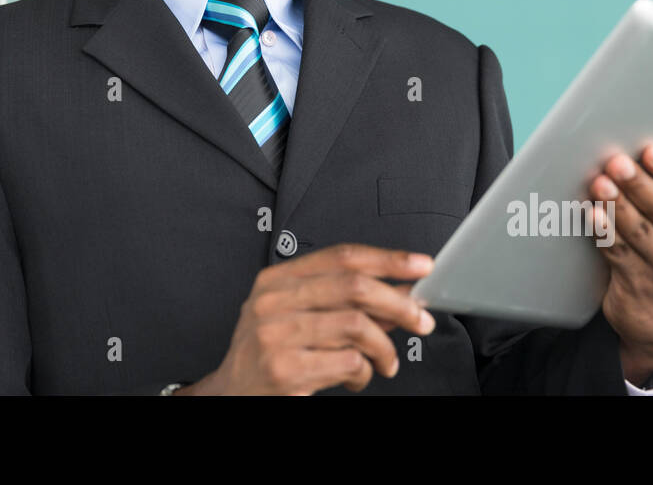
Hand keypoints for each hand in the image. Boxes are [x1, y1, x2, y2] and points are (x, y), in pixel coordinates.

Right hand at [176, 243, 436, 394]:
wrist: (231, 394)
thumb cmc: (270, 352)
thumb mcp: (297, 316)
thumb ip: (343, 302)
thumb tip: (400, 291)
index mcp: (276, 279)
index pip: (341, 257)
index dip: (387, 258)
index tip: (421, 265)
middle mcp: (272, 301)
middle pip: (354, 287)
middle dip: (399, 303)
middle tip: (421, 321)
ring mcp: (276, 335)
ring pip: (356, 325)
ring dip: (384, 347)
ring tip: (386, 362)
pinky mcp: (284, 369)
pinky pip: (347, 361)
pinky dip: (364, 371)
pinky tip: (357, 377)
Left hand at [589, 143, 652, 384]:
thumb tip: (631, 157)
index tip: (651, 151)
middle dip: (638, 183)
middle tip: (616, 163)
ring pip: (640, 229)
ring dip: (617, 204)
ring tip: (600, 184)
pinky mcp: (641, 285)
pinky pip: (619, 252)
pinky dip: (604, 231)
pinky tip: (592, 215)